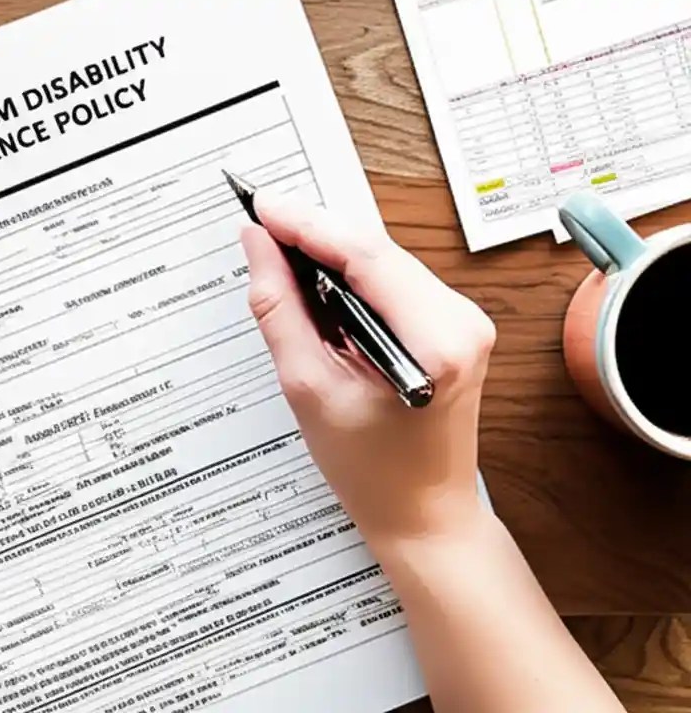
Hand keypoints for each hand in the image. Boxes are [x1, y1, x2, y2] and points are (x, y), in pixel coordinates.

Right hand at [241, 199, 494, 544]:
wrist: (423, 515)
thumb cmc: (375, 471)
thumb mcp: (309, 388)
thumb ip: (280, 311)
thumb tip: (260, 249)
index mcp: (437, 341)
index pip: (365, 255)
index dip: (306, 224)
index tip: (262, 208)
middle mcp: (462, 321)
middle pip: (376, 250)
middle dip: (314, 234)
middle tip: (259, 224)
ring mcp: (464, 321)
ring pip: (383, 261)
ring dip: (330, 253)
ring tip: (277, 253)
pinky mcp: (454, 326)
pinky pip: (394, 282)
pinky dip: (351, 276)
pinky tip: (314, 281)